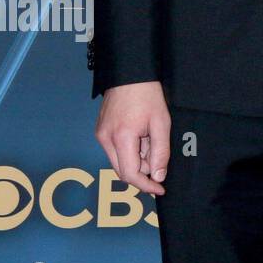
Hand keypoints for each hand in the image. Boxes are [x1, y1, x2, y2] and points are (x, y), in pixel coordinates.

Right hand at [94, 81, 171, 195]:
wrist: (129, 74)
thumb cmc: (147, 95)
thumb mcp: (161, 123)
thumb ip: (160, 151)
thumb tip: (158, 176)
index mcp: (121, 138)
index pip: (130, 174)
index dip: (146, 185)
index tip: (159, 188)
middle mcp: (106, 139)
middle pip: (122, 170)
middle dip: (143, 171)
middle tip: (158, 158)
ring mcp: (100, 135)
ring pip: (119, 161)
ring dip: (136, 159)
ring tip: (150, 139)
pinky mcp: (100, 131)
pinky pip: (115, 150)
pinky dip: (129, 151)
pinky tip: (141, 136)